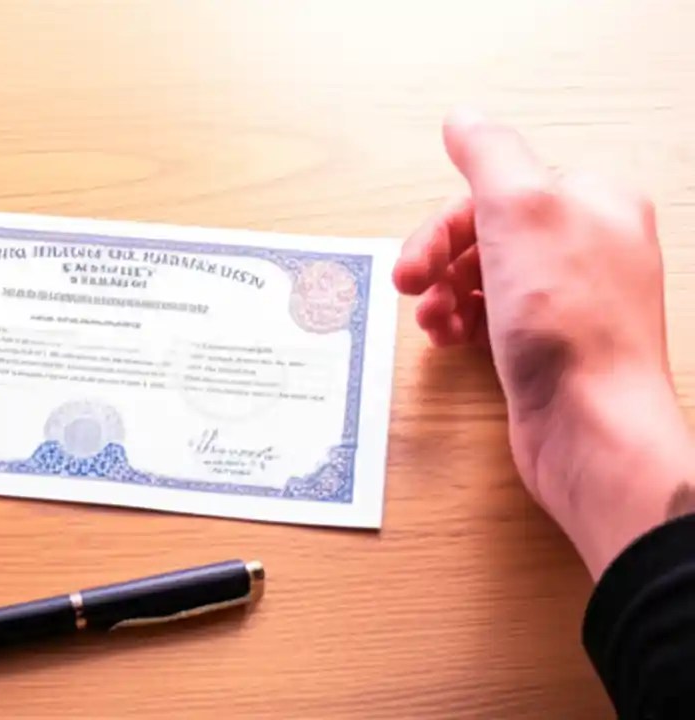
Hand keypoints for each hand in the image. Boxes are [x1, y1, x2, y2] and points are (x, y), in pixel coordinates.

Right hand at [395, 109, 693, 577]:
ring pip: (486, 273)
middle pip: (487, 229)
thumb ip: (488, 156)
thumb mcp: (519, 211)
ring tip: (430, 322)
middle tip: (408, 287)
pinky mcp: (555, 342)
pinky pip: (495, 314)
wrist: (590, 426)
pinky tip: (449, 339)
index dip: (448, 221)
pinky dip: (463, 321)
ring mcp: (573, 297)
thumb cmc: (568, 325)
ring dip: (444, 292)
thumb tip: (463, 118)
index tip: (415, 258)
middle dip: (439, 259)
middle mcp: (589, 244)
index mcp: (593, 201)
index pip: (500, 187)